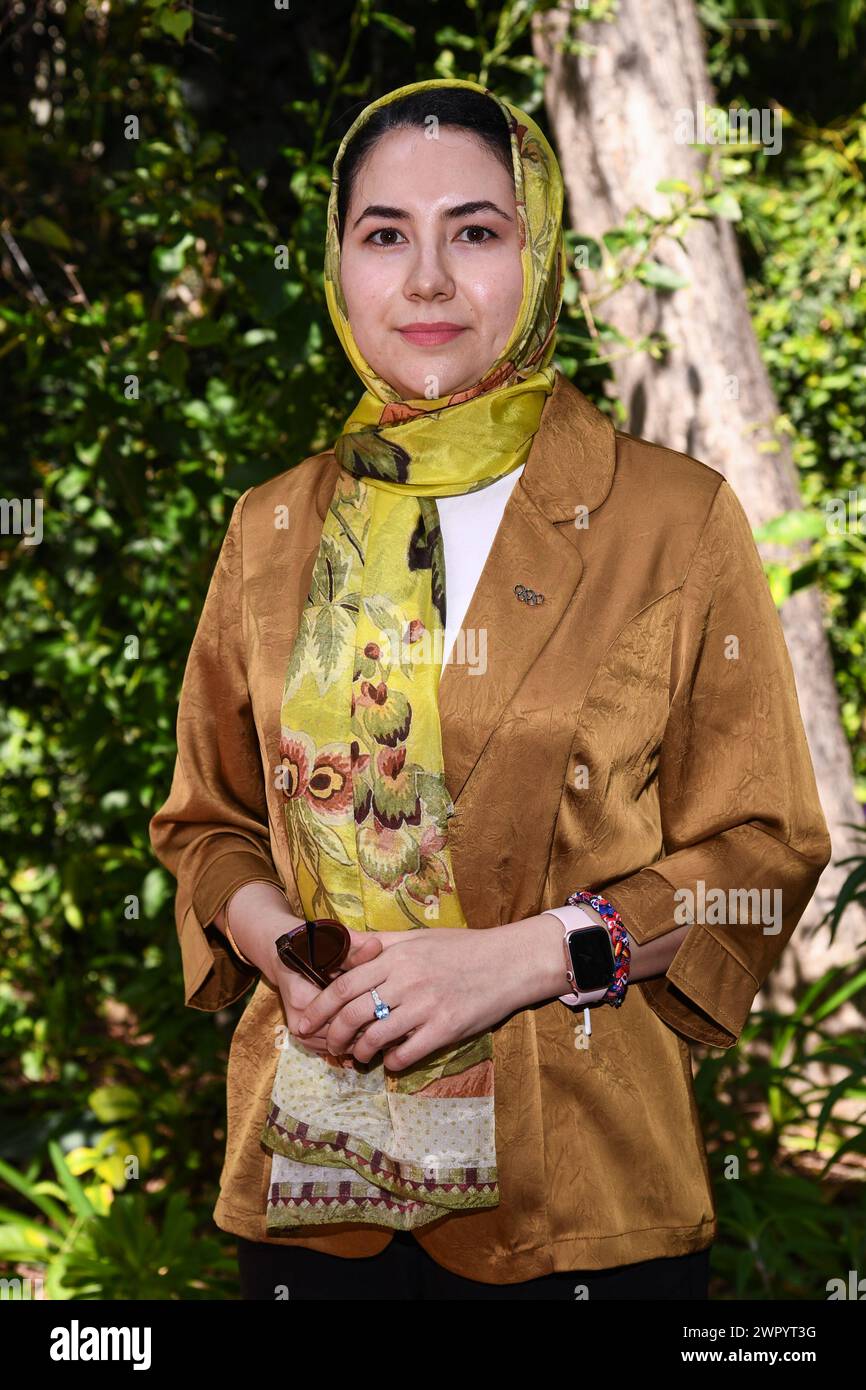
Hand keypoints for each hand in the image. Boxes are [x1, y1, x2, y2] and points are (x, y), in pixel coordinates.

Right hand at [218, 883, 386, 1058]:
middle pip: (343, 1035)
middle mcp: (299, 1021)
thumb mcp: (332, 945)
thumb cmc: (310, 948)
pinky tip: (369, 1031)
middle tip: (394, 1020)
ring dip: (360, 1038)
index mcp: (303, 999)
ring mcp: (299, 1031)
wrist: (285, 957)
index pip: (344, 1017)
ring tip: (386, 1026)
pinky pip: (331, 1046)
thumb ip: (355, 950)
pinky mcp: (302, 1036)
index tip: (390, 1005)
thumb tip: (376, 945)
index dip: (369, 1013)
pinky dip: (349, 1041)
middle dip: (368, 1028)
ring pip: (338, 1045)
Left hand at [295, 921, 546, 1070]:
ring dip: (361, 1052)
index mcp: (396, 956)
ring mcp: (426, 1005)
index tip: (306, 1021)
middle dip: (334, 1034)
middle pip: (353, 1013)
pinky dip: (393, 1061)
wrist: (509, 962)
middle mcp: (406, 980)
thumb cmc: (462, 948)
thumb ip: (379, 942)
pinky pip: (407, 1053)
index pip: (344, 983)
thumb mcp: (417, 936)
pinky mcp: (445, 1028)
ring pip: (376, 1036)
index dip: (320, 1006)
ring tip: (359, 1056)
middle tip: (329, 1045)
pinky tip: (392, 1061)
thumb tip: (342, 944)